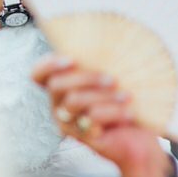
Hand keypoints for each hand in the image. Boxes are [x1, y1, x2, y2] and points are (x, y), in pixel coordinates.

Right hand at [31, 56, 169, 176]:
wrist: (139, 139)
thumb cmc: (124, 102)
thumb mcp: (110, 79)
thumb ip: (100, 63)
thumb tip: (106, 37)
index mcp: (62, 86)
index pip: (38, 75)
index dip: (48, 65)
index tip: (72, 60)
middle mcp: (59, 104)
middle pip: (56, 85)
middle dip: (85, 78)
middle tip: (112, 79)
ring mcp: (68, 122)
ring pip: (74, 101)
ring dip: (102, 96)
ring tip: (127, 96)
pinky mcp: (81, 137)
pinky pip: (91, 119)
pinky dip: (112, 112)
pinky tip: (129, 112)